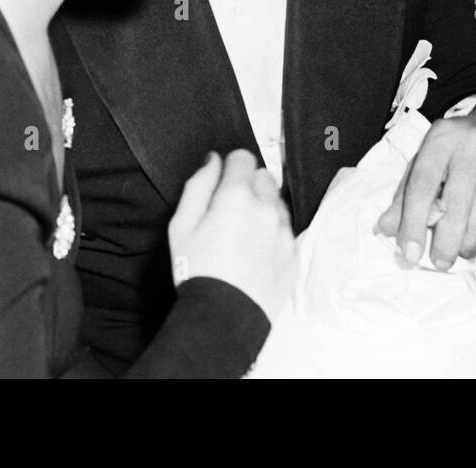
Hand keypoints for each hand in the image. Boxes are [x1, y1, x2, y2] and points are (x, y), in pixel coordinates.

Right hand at [168, 150, 296, 321]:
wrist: (223, 317)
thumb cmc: (197, 270)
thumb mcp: (182, 225)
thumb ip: (198, 185)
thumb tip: (213, 160)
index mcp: (237, 196)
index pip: (243, 158)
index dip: (231, 167)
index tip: (223, 183)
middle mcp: (266, 208)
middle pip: (264, 177)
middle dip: (249, 186)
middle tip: (231, 211)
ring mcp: (284, 230)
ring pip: (278, 203)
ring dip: (264, 208)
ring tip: (243, 234)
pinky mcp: (294, 253)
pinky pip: (287, 229)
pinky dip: (274, 233)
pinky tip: (256, 251)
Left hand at [376, 106, 475, 270]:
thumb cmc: (459, 151)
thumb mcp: (428, 162)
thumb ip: (405, 195)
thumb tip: (386, 229)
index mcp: (441, 138)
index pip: (422, 185)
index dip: (413, 222)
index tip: (410, 252)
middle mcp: (472, 145)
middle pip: (455, 205)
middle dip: (445, 242)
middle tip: (439, 262)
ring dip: (469, 244)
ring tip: (462, 251)